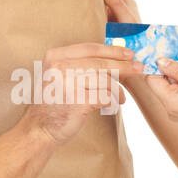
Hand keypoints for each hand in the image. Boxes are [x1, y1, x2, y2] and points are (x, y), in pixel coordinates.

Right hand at [23, 42, 143, 143]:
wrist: (39, 129)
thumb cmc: (54, 102)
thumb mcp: (59, 75)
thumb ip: (79, 64)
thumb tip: (115, 56)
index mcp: (55, 56)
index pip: (90, 48)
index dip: (112, 50)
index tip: (129, 53)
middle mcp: (59, 67)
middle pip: (101, 63)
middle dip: (123, 67)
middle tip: (138, 69)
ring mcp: (67, 84)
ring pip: (105, 80)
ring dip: (118, 90)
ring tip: (121, 97)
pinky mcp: (77, 101)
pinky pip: (105, 97)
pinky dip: (113, 101)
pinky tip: (114, 104)